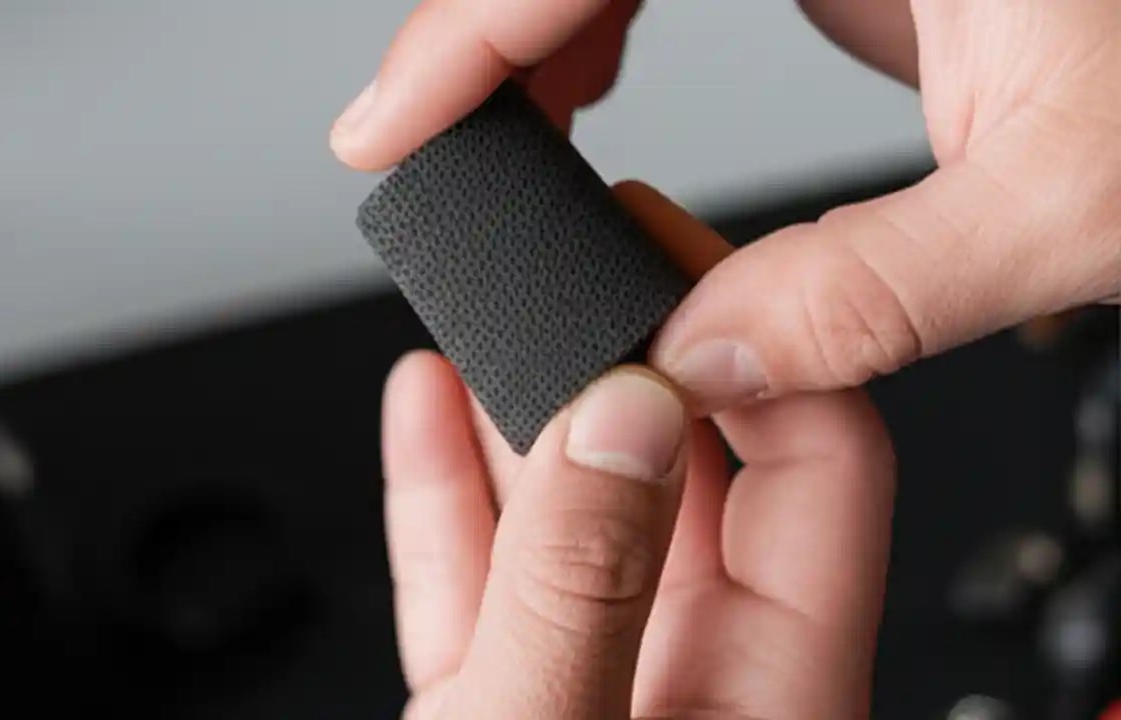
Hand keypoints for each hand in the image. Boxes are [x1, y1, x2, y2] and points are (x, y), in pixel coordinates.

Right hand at [335, 0, 1120, 414]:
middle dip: (489, 37)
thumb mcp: (1071, 197)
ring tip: (512, 142)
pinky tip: (592, 85)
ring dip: (537, 33)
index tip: (389, 127)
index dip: (465, 31)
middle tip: (440, 151)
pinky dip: (597, 20)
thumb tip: (707, 358)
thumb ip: (876, 292)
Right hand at [380, 185, 895, 718]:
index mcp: (775, 697)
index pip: (816, 464)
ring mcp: (591, 687)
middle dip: (622, 357)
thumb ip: (585, 588)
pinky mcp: (496, 702)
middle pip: (685, 471)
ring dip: (523, 410)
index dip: (750, 339)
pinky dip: (448, 490)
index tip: (667, 258)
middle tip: (575, 268)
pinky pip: (479, 574)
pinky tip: (426, 410)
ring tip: (488, 317)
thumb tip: (621, 418)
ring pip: (575, 513)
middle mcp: (696, 680)